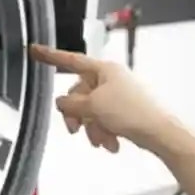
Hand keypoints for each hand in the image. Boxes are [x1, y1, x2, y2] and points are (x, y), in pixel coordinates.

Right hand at [28, 44, 178, 153]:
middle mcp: (110, 79)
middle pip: (79, 94)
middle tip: (75, 129)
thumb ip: (70, 104)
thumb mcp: (93, 106)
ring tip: (102, 141)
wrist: (160, 132)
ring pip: (91, 111)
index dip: (51, 56)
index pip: (70, 60)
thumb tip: (61, 103)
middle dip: (77, 115)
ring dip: (92, 128)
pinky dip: (104, 132)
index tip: (34, 50)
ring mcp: (118, 95)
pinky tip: (112, 144)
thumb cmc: (131, 112)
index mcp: (103, 69)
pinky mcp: (124, 111)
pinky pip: (104, 120)